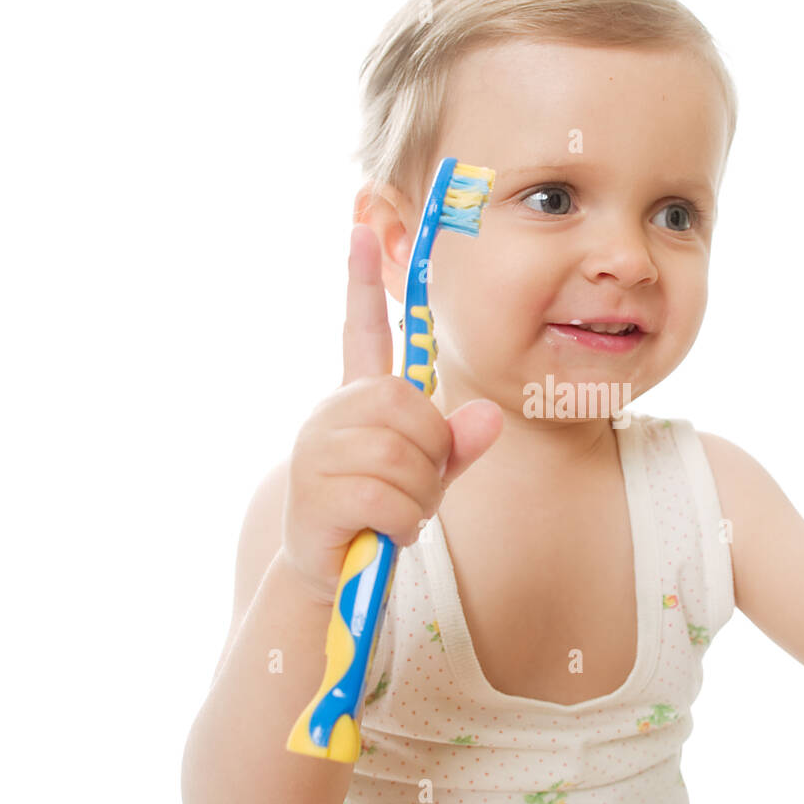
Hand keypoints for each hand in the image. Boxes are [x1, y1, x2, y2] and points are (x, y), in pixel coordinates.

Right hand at [282, 222, 501, 601]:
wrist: (331, 575)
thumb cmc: (381, 513)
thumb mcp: (430, 475)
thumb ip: (458, 444)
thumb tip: (487, 416)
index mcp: (357, 400)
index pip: (359, 329)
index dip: (361, 280)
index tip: (363, 228)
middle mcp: (331, 415)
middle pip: (410, 406)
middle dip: (431, 455)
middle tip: (415, 488)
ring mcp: (317, 452)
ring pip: (404, 457)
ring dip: (419, 497)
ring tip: (398, 515)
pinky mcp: (315, 496)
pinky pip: (390, 500)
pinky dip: (403, 525)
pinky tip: (386, 535)